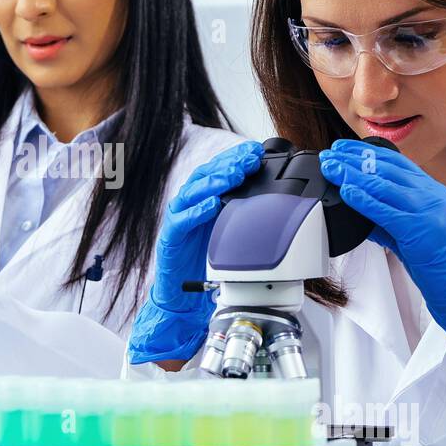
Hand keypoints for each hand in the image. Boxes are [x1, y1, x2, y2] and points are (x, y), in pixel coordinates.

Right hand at [127, 141, 263, 363]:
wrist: (183, 294)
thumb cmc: (206, 261)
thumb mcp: (231, 233)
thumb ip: (244, 215)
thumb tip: (274, 201)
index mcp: (204, 200)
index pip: (218, 171)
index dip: (235, 158)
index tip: (255, 151)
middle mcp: (189, 205)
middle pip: (206, 175)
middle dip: (228, 164)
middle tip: (248, 159)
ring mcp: (178, 219)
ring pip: (192, 192)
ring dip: (214, 182)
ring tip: (232, 176)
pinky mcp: (171, 238)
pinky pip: (181, 221)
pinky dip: (195, 212)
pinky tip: (210, 205)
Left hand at [318, 139, 445, 357]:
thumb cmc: (440, 262)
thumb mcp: (413, 230)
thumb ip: (388, 217)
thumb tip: (359, 207)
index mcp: (433, 191)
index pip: (396, 162)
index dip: (367, 152)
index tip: (344, 148)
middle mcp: (432, 195)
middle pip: (387, 168)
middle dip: (354, 159)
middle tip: (330, 154)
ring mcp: (428, 210)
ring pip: (383, 184)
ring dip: (352, 174)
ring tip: (331, 168)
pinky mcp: (420, 229)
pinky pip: (386, 210)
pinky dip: (363, 199)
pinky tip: (347, 192)